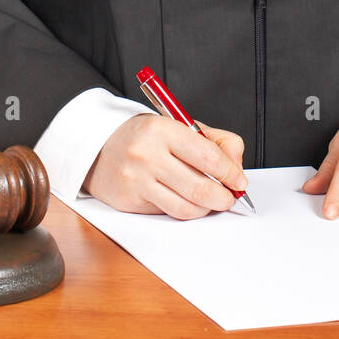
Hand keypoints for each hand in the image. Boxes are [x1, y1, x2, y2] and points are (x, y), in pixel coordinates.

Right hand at [82, 114, 246, 218]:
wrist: (100, 148)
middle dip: (223, 197)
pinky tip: (190, 202)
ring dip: (206, 208)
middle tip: (230, 197)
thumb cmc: (147, 137)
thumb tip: (237, 168)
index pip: (207, 156)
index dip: (230, 172)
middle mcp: (147, 154)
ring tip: (211, 201)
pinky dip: (187, 211)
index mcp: (162, 129)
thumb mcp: (181, 126)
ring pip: (186, 206)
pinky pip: (169, 213)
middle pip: (199, 187)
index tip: (239, 180)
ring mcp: (137, 180)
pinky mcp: (130, 201)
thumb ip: (216, 141)